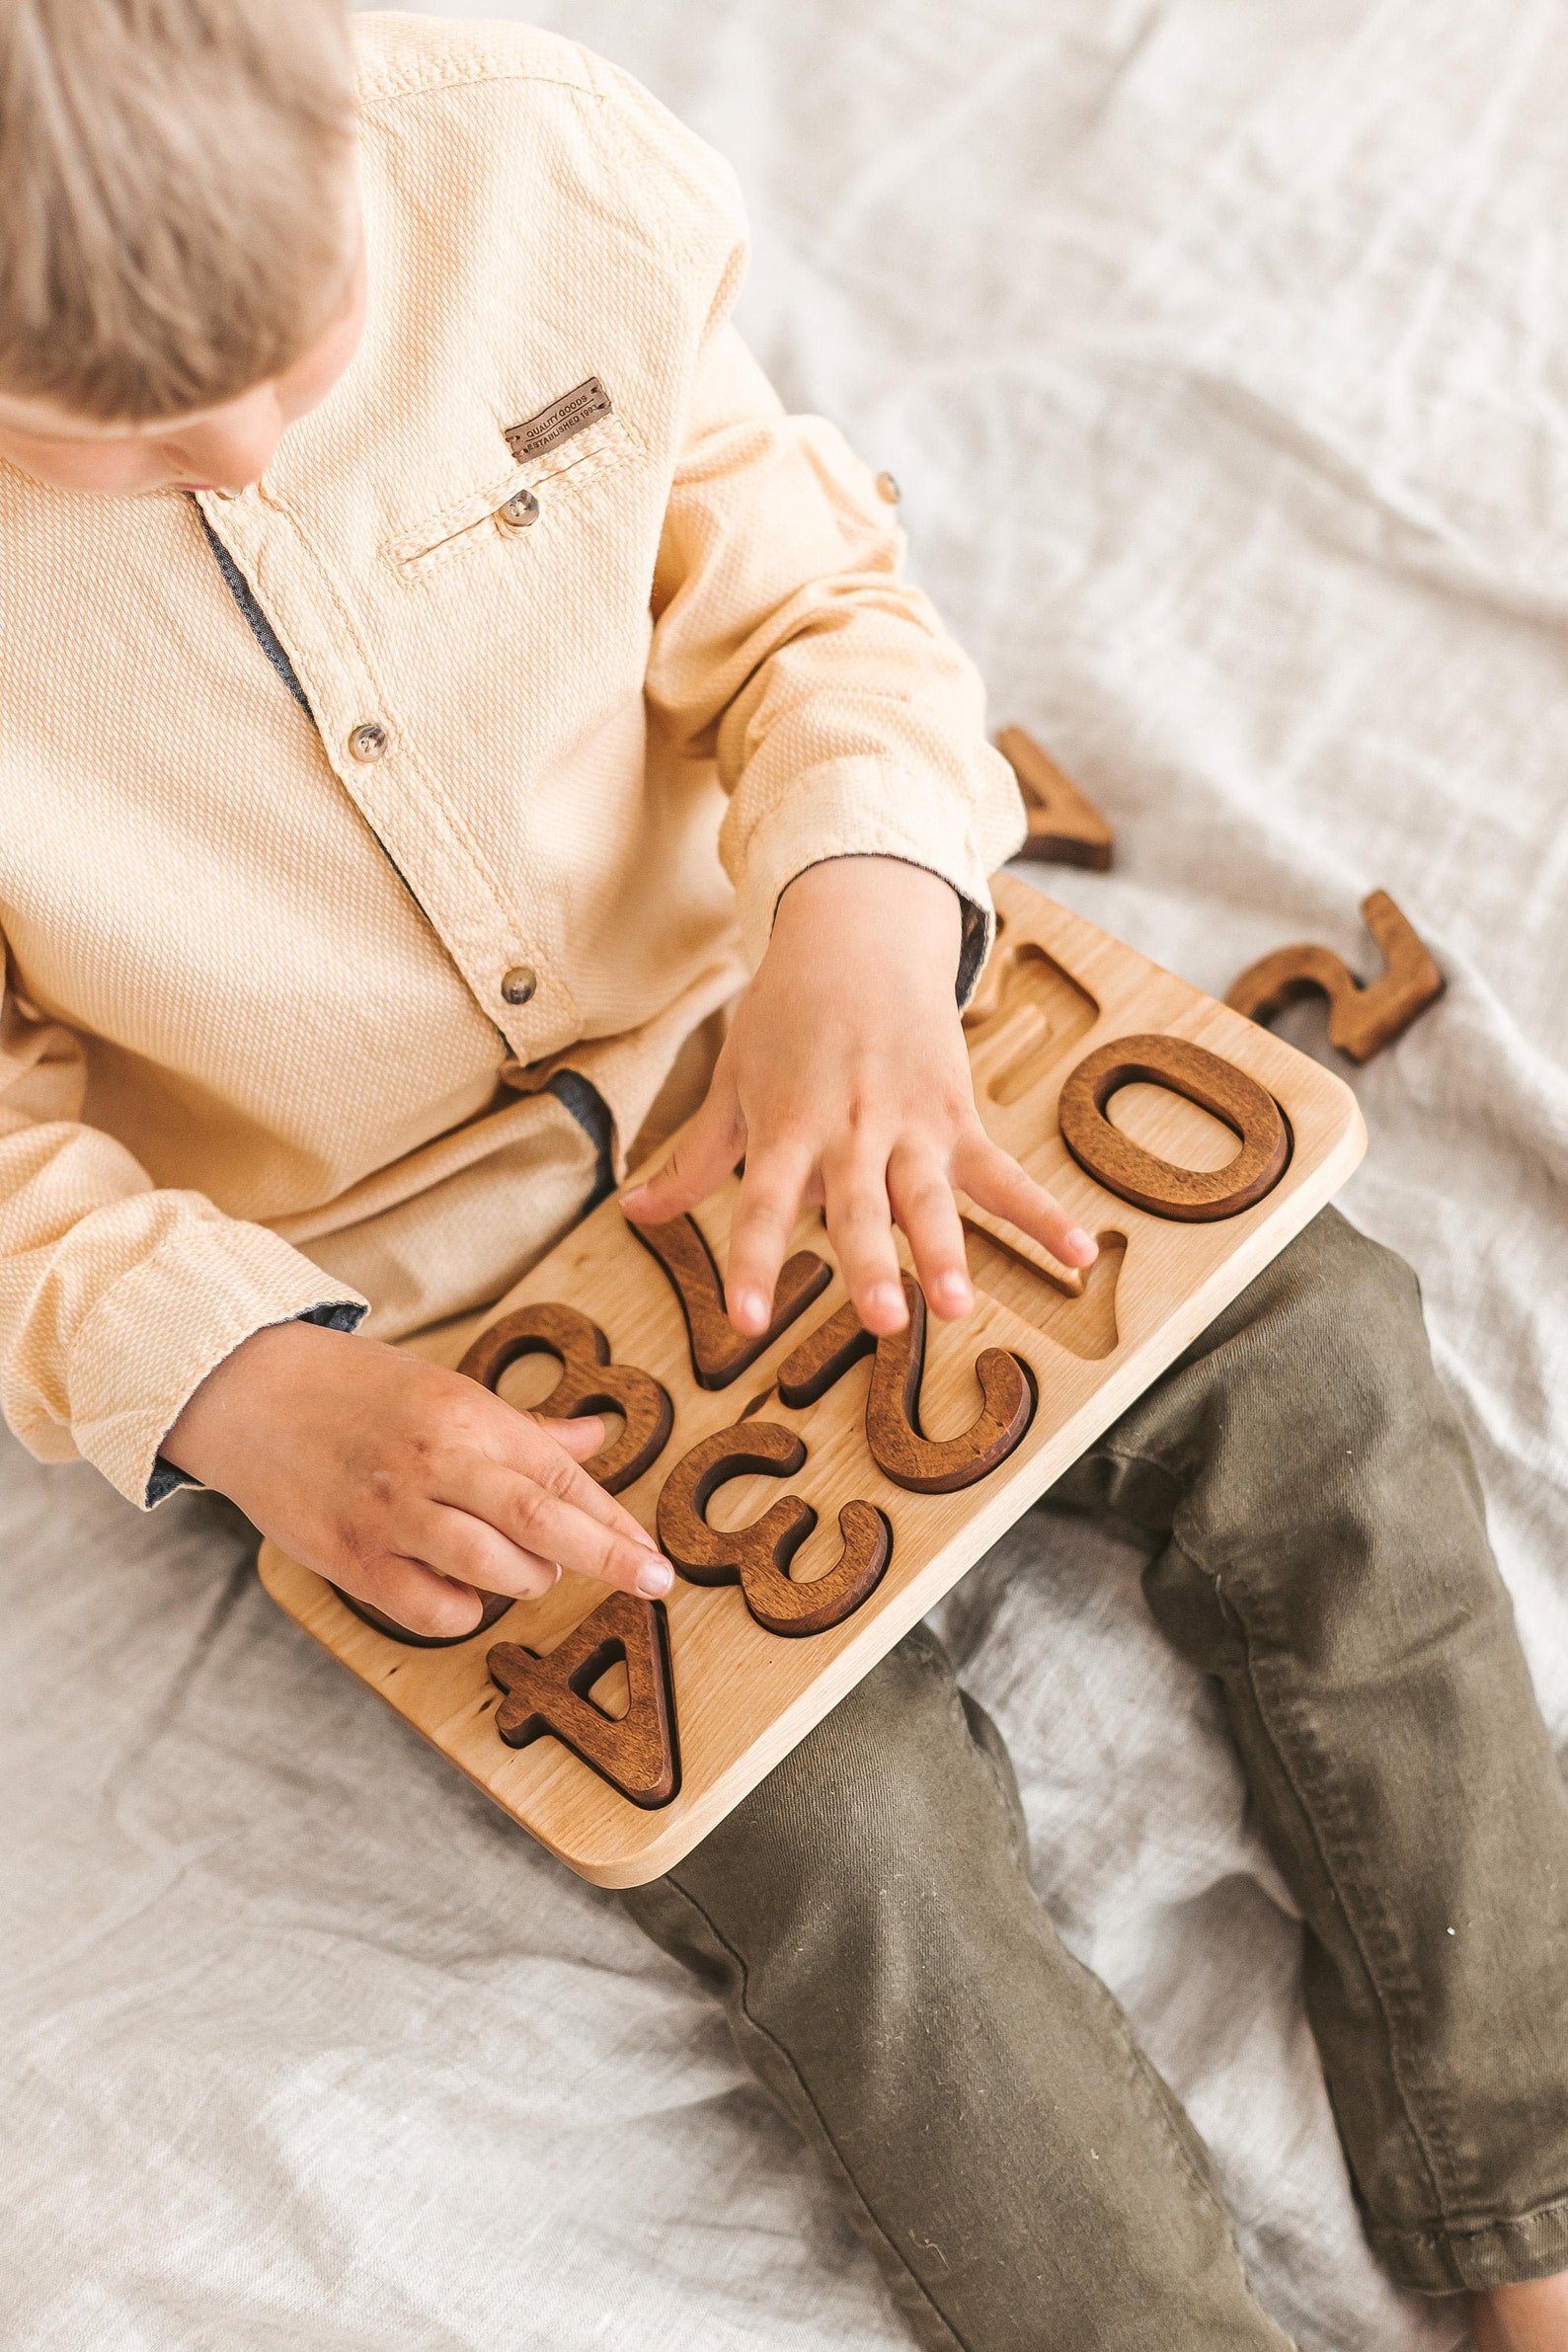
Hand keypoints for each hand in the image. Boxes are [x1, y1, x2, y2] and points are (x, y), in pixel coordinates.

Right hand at [162, 1319, 674, 1638]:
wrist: (248, 1391)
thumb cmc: (357, 1390)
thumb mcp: (448, 1389)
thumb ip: (526, 1429)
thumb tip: (598, 1439)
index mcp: (467, 1415)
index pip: (561, 1476)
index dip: (615, 1522)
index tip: (655, 1556)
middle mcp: (436, 1462)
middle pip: (542, 1522)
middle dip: (608, 1557)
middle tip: (653, 1582)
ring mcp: (393, 1515)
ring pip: (494, 1570)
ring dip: (526, 1579)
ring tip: (525, 1569)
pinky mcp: (352, 1558)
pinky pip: (432, 1609)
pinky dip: (461, 1609)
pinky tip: (459, 1588)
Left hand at [621, 855, 1095, 1337]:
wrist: (857, 938)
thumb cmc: (785, 1017)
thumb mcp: (732, 1082)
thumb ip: (696, 1158)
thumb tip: (635, 1215)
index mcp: (787, 1128)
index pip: (760, 1207)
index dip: (752, 1264)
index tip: (746, 1321)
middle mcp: (850, 1132)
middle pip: (860, 1208)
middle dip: (873, 1264)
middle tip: (884, 1320)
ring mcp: (910, 1127)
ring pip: (931, 1198)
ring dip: (950, 1250)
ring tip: (962, 1305)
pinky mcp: (957, 1118)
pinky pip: (1004, 1174)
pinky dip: (1043, 1214)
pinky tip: (1081, 1254)